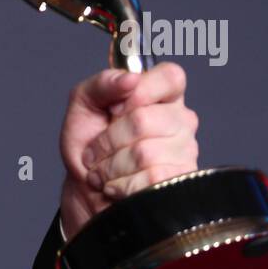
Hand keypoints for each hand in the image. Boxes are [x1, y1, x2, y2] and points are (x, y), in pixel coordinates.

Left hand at [58, 61, 199, 240]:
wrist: (85, 191)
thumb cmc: (88, 147)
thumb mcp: (83, 106)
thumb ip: (101, 84)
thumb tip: (128, 78)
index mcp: (162, 95)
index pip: (170, 77)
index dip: (137, 93)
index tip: (114, 109)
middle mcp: (180, 121)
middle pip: (143, 120)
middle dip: (108, 140)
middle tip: (99, 149)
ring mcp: (185, 153)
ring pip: (144, 154)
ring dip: (110, 167)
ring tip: (105, 170)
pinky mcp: (179, 182)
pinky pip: (150, 180)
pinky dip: (122, 186)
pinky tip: (118, 186)